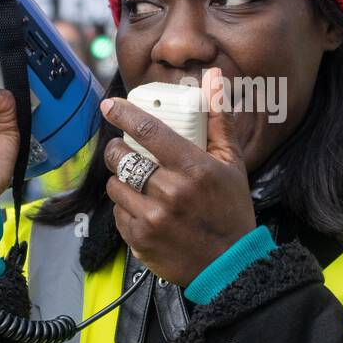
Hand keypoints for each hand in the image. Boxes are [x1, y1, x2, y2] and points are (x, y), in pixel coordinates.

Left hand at [101, 68, 256, 285]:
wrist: (230, 265)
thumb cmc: (231, 210)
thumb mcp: (232, 163)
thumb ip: (218, 119)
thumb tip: (213, 77)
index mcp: (193, 168)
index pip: (148, 131)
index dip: (123, 114)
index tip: (110, 107)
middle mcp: (170, 192)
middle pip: (123, 158)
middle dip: (117, 149)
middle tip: (123, 149)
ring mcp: (152, 218)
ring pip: (116, 185)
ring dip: (121, 179)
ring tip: (136, 181)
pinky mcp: (140, 240)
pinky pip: (118, 213)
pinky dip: (125, 207)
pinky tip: (142, 207)